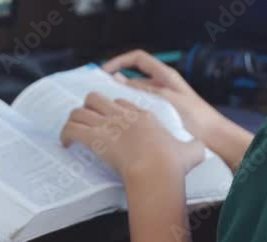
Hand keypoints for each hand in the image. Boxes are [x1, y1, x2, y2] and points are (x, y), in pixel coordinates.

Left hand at [60, 92, 204, 181]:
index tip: (111, 118)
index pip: (123, 102)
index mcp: (144, 116)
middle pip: (96, 98)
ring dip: (73, 121)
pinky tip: (65, 145)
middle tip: (87, 122)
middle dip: (89, 107)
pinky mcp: (95, 137)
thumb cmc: (174, 162)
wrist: (158, 168)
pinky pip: (71, 129)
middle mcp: (123, 116)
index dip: (114, 108)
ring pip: (79, 111)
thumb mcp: (191, 150)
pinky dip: (64, 135)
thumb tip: (201, 148)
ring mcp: (107, 125)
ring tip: (71, 133)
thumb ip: (193, 147)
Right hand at [103, 50, 226, 144]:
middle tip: (99, 95)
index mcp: (165, 75)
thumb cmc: (197, 117)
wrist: (215, 139)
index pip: (137, 58)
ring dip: (122, 100)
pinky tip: (123, 122)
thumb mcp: (166, 99)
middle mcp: (162, 85)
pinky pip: (141, 109)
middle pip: (134, 77)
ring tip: (108, 111)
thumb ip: (143, 89)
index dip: (119, 61)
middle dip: (117, 83)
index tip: (104, 72)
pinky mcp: (162, 115)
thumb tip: (119, 79)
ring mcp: (162, 100)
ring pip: (136, 95)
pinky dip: (131, 112)